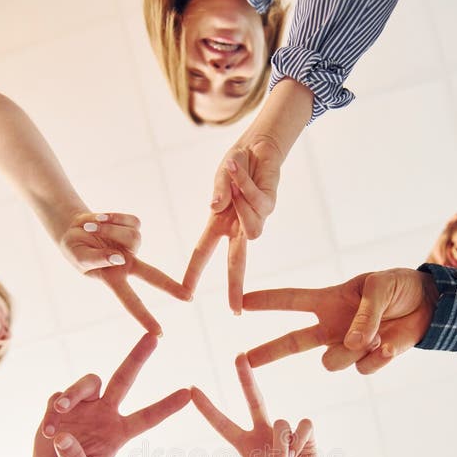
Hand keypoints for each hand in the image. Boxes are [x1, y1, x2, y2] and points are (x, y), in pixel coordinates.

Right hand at [33, 333, 189, 456]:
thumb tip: (64, 438)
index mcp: (119, 432)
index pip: (147, 417)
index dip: (167, 406)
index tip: (188, 393)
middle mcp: (105, 413)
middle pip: (124, 378)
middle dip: (138, 357)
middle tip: (155, 336)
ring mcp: (83, 406)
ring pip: (88, 382)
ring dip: (73, 394)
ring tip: (59, 412)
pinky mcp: (59, 404)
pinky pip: (57, 398)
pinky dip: (52, 413)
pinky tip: (48, 432)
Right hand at [61, 211, 190, 334]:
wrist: (74, 227)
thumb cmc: (75, 248)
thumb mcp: (79, 258)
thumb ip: (96, 260)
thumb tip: (120, 258)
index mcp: (114, 279)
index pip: (131, 302)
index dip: (145, 317)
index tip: (159, 333)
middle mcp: (127, 264)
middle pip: (154, 276)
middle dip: (171, 287)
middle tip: (189, 298)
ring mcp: (132, 247)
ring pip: (133, 239)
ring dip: (109, 230)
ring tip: (92, 227)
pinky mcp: (134, 227)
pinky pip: (131, 222)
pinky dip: (114, 217)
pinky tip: (101, 219)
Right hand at [183, 140, 282, 312]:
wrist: (259, 145)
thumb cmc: (236, 164)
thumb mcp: (220, 176)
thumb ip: (218, 192)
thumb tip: (215, 206)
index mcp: (219, 225)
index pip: (203, 253)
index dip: (194, 274)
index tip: (187, 294)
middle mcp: (237, 227)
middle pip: (236, 263)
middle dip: (235, 285)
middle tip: (235, 310)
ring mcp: (254, 218)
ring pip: (253, 232)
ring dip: (239, 202)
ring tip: (234, 178)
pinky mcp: (269, 206)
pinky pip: (257, 204)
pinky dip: (244, 184)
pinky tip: (239, 168)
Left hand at [191, 354, 321, 456]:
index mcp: (246, 446)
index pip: (223, 424)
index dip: (208, 409)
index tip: (191, 390)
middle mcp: (264, 433)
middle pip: (254, 399)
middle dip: (246, 378)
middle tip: (239, 356)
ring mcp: (285, 432)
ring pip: (280, 423)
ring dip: (281, 449)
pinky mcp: (305, 433)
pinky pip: (302, 425)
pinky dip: (300, 441)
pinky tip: (299, 455)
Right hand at [244, 268, 438, 373]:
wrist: (428, 306)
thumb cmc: (398, 287)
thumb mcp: (379, 288)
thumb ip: (363, 315)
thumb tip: (353, 344)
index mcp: (328, 302)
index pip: (290, 301)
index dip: (265, 301)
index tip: (240, 302)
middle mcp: (331, 327)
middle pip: (291, 343)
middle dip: (267, 352)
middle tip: (243, 360)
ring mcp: (347, 347)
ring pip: (333, 362)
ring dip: (354, 348)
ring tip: (376, 332)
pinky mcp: (367, 361)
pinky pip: (364, 368)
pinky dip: (380, 355)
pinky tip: (390, 342)